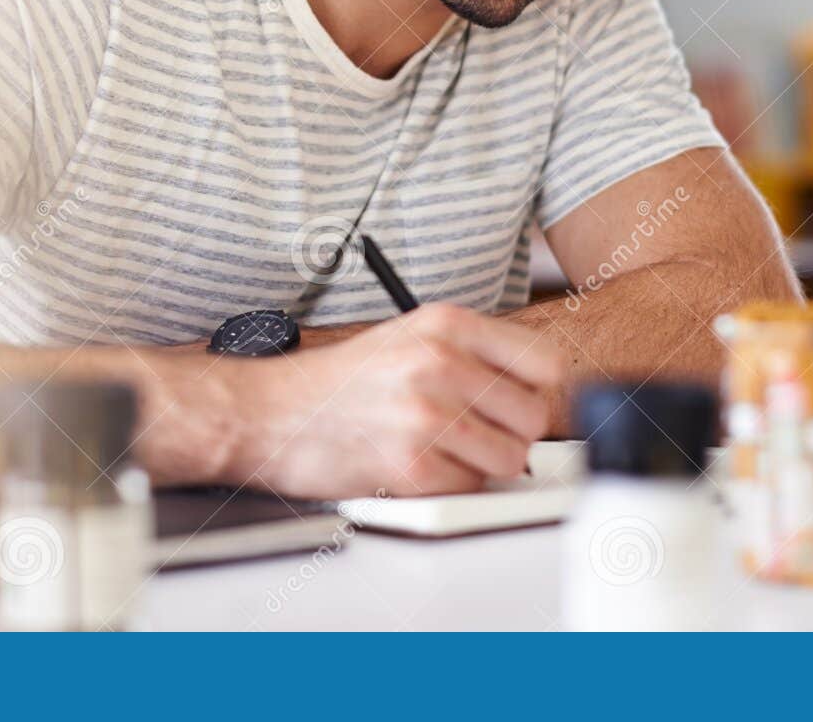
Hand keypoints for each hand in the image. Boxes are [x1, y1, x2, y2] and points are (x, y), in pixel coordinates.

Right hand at [228, 304, 563, 498]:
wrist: (267, 413)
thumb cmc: (337, 382)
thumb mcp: (407, 337)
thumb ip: (472, 352)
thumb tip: (536, 388)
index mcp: (446, 325)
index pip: (544, 361)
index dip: (537, 389)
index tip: (521, 402)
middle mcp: (441, 364)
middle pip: (533, 415)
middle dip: (512, 433)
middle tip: (480, 434)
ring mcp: (427, 416)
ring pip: (510, 458)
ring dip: (484, 464)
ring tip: (445, 451)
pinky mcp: (411, 467)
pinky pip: (469, 487)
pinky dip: (449, 486)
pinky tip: (416, 466)